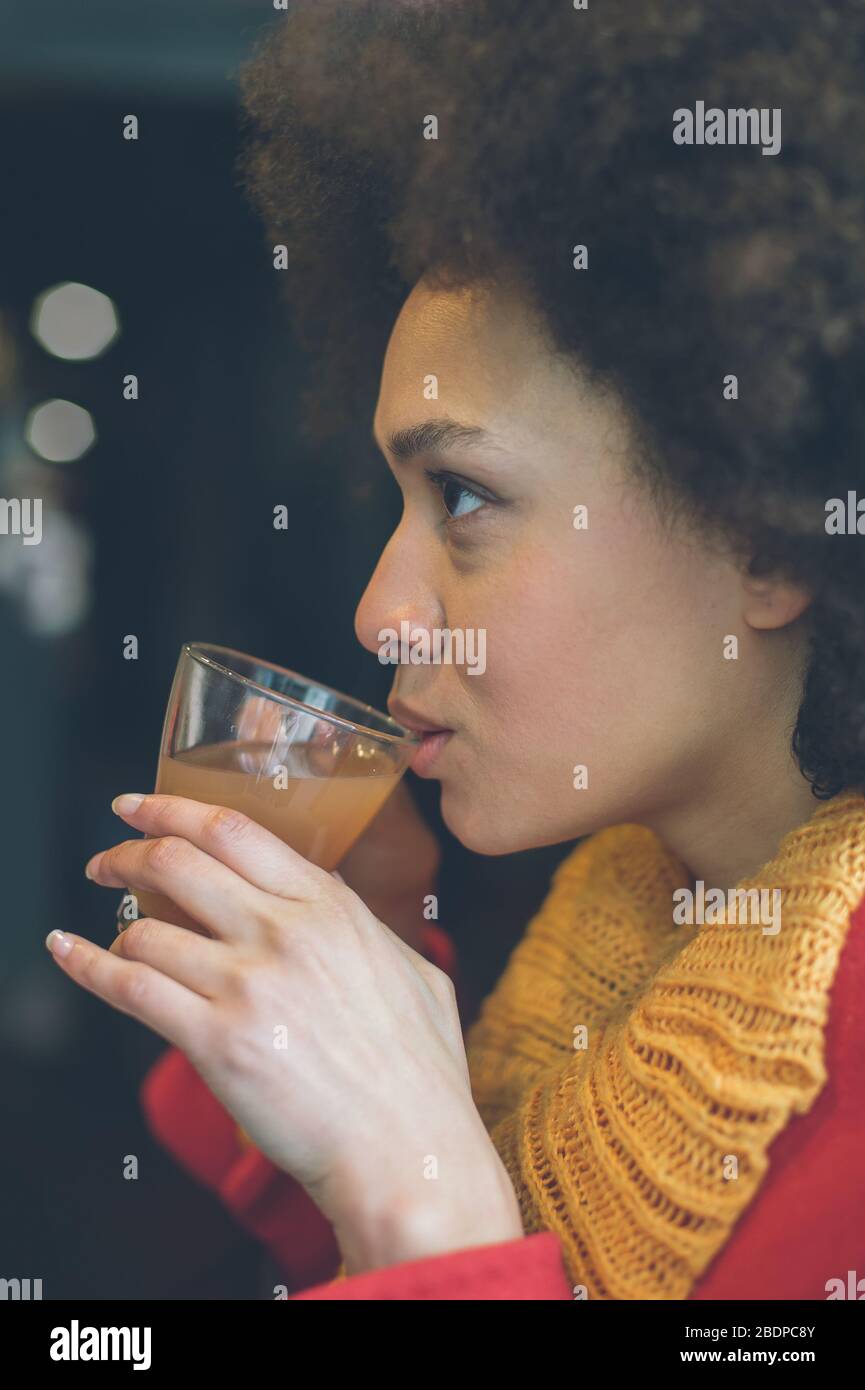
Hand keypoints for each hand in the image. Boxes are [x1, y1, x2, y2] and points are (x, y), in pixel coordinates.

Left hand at [56, 793, 521, 1272]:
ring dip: (114, 923)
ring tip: (106, 931)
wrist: (407, 1149)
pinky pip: (129, 987)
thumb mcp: (415, 973)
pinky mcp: (214, 1042)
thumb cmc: (420, 1074)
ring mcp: (247, 984)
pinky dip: (87, 965)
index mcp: (331, 908)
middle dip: (127, 853)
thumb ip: (367, 934)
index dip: (173, 808)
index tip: (141, 807)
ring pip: (148, 927)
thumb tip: (340, 913)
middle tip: (108, 861)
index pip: (234, 830)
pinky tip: (68, 953)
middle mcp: (284, 932)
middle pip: (177, 861)